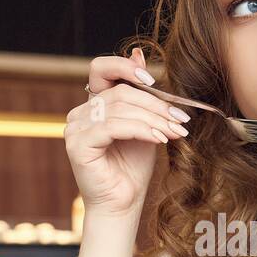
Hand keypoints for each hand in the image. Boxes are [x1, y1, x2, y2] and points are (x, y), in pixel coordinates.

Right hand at [64, 48, 190, 218]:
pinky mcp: (78, 145)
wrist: (123, 204)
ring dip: (154, 119)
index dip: (126, 67)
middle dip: (156, 104)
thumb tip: (138, 52)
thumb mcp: (143, 123)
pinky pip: (113, 127)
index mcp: (92, 104)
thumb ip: (141, 93)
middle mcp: (79, 113)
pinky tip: (160, 140)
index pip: (101, 68)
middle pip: (120, 91)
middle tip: (181, 117)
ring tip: (175, 131)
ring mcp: (75, 128)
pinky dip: (141, 130)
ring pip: (119, 108)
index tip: (156, 81)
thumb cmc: (132, 168)